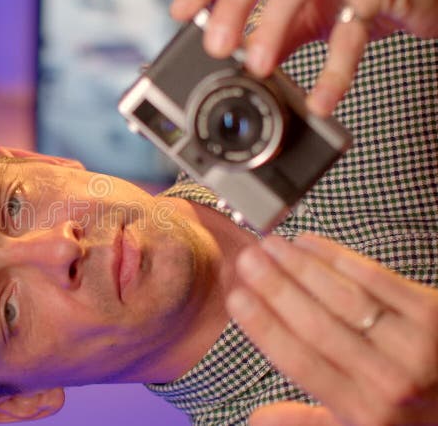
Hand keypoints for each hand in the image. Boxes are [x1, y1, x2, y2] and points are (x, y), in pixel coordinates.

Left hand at [171, 0, 437, 115]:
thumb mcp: (307, 7)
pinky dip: (335, 70)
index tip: (179, 12)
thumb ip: (273, 29)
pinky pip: (354, 33)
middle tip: (214, 44)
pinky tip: (319, 100)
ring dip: (273, 26)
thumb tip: (233, 59)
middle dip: (234, 3)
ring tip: (256, 66)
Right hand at [227, 234, 437, 424]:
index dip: (263, 327)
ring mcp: (414, 344)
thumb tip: (256, 420)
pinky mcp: (433, 311)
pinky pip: (376, 278)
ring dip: (301, 267)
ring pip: (343, 298)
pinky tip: (310, 244)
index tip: (236, 298)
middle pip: (317, 325)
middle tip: (247, 260)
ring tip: (271, 246)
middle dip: (275, 288)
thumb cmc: (410, 414)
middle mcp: (388, 379)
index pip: (299, 362)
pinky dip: (338, 258)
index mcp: (361, 409)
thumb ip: (305, 422)